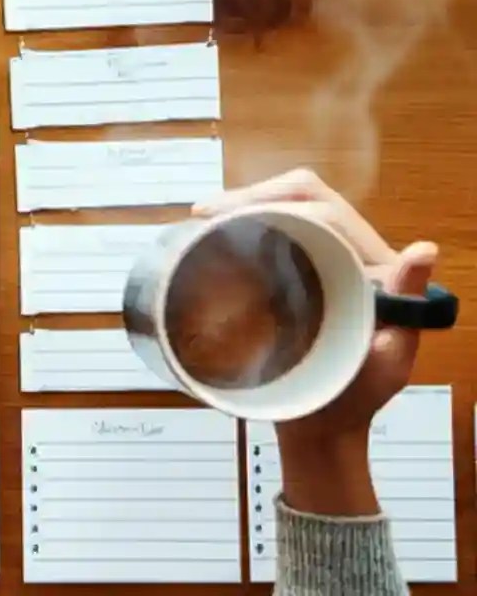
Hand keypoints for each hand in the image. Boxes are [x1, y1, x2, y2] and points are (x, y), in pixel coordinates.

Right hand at [193, 169, 437, 514]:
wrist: (324, 428)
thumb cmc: (356, 400)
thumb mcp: (388, 360)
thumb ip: (404, 304)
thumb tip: (423, 249)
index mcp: (371, 265)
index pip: (326, 208)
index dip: (277, 202)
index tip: (229, 218)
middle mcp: (348, 253)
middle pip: (302, 194)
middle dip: (252, 194)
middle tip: (204, 214)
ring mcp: (319, 261)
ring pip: (282, 207)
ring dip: (241, 205)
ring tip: (200, 220)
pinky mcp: (295, 274)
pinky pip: (269, 234)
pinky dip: (238, 226)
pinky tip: (210, 234)